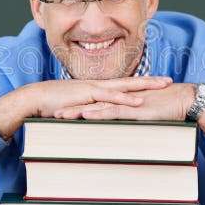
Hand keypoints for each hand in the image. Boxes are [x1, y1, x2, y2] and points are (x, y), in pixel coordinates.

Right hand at [0, 77, 171, 138]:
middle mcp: (98, 86)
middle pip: (129, 82)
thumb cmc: (52, 105)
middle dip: (150, 81)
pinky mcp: (87, 96)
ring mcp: (93, 89)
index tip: (157, 84)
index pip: (123, 85)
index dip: (141, 84)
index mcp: (96, 89)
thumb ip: (88, 114)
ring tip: (162, 86)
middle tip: (169, 80)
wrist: (34, 99)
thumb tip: (96, 123)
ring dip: (144, 86)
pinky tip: (139, 101)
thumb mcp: (75, 110)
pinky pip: (110, 98)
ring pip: (124, 86)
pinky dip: (126, 99)